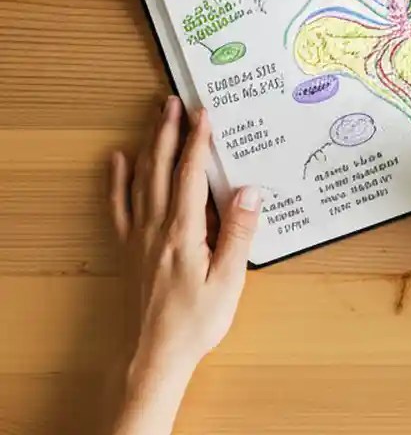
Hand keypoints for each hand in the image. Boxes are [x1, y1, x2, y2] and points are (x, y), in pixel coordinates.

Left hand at [103, 96, 261, 434]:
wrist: (154, 354)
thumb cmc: (196, 321)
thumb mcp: (229, 280)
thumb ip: (238, 234)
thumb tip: (248, 191)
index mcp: (184, 232)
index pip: (192, 175)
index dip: (198, 141)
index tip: (204, 114)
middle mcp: (157, 227)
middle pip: (161, 168)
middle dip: (169, 132)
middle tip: (174, 102)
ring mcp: (138, 237)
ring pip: (141, 180)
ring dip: (149, 146)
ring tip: (157, 119)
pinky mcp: (128, 249)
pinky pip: (119, 206)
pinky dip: (117, 180)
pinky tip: (118, 160)